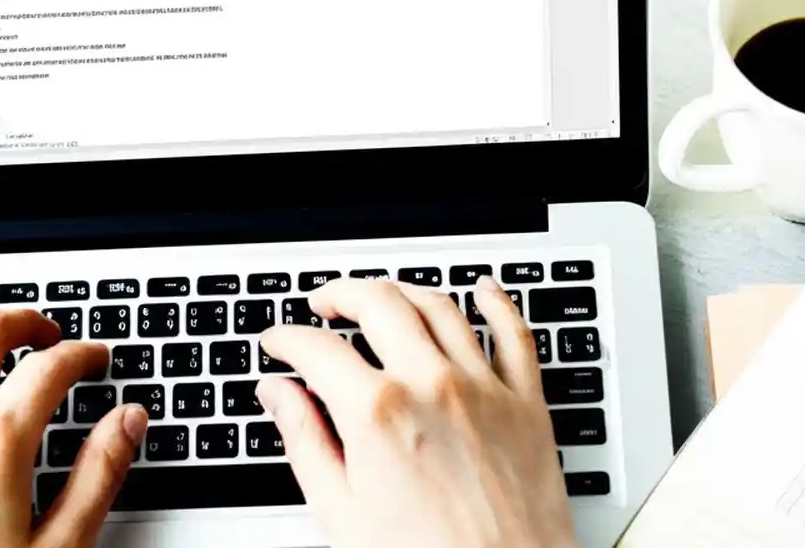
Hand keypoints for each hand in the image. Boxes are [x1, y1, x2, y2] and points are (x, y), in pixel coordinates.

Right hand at [258, 276, 574, 547]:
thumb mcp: (341, 513)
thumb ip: (306, 442)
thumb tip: (279, 396)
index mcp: (378, 413)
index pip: (317, 347)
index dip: (287, 338)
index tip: (279, 342)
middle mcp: (431, 385)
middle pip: (379, 302)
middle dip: (341, 293)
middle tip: (325, 304)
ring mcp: (483, 388)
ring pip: (440, 305)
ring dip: (403, 290)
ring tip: (383, 297)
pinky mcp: (525, 402)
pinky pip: (515, 332)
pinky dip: (497, 301)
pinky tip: (483, 290)